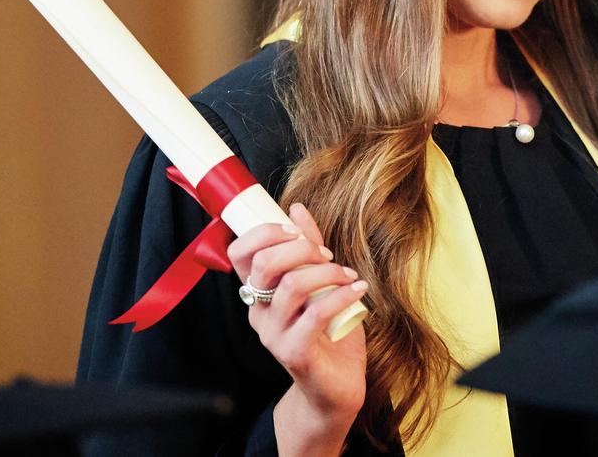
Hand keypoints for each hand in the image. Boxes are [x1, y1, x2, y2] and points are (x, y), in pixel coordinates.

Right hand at [226, 203, 367, 432]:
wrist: (336, 388)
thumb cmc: (327, 334)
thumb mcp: (318, 283)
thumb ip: (307, 248)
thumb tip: (296, 209)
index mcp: (258, 293)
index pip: (239, 253)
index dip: (265, 233)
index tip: (296, 232)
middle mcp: (258, 312)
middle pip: (264, 264)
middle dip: (302, 249)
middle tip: (328, 255)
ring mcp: (274, 334)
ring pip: (291, 286)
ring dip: (326, 272)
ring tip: (349, 275)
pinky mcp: (295, 352)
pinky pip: (315, 313)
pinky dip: (341, 294)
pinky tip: (358, 289)